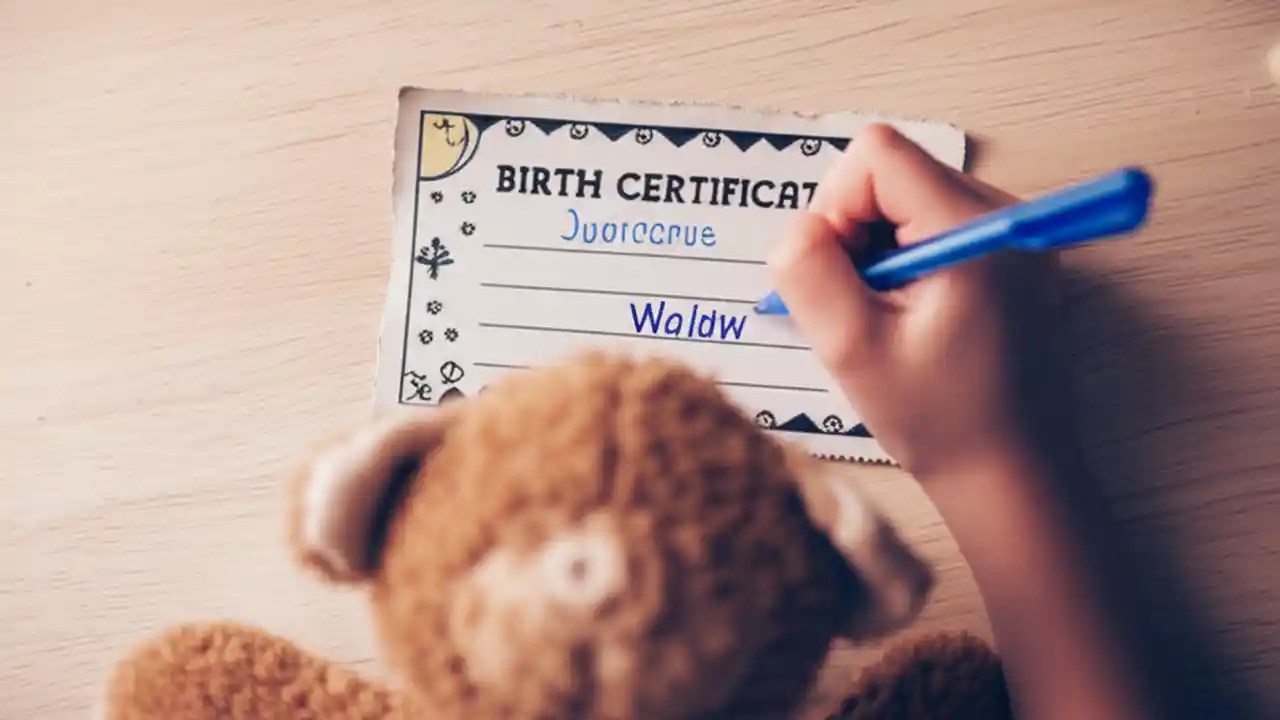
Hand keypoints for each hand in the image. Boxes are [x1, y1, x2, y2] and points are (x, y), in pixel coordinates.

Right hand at [769, 125, 1068, 477]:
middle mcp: (1005, 215)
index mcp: (973, 228)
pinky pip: (931, 228)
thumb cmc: (940, 420)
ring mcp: (1013, 236)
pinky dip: (902, 267)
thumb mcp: (850, 347)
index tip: (839, 278)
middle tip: (860, 310)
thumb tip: (799, 228)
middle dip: (854, 235)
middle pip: (891, 173)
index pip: (876, 154)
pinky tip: (908, 323)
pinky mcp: (1010, 258)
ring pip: (906, 201)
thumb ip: (808, 270)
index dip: (834, 208)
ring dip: (875, 256)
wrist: (1011, 476)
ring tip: (887, 323)